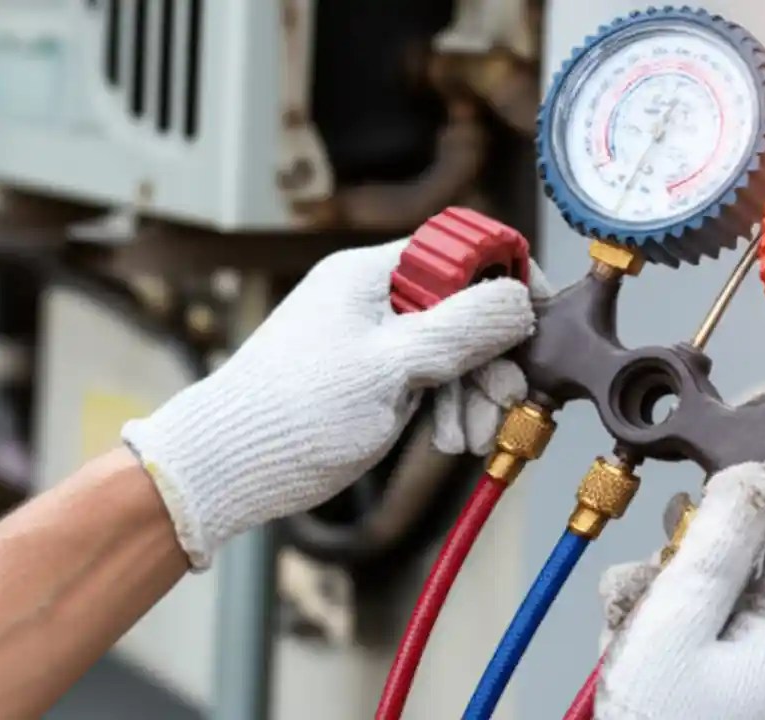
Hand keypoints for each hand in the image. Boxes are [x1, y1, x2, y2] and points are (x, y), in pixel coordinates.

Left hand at [122, 238, 539, 568]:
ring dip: (471, 392)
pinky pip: (427, 379)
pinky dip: (445, 407)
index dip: (504, 278)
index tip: (535, 319)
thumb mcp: (392, 367)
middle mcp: (373, 298)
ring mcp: (371, 340)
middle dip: (491, 356)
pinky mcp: (369, 378)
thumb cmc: (294, 412)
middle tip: (507, 398)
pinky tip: (449, 440)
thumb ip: (462, 328)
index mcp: (371, 273)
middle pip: (462, 307)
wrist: (228, 467)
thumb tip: (519, 299)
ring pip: (449, 350)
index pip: (458, 249)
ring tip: (470, 438)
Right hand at [596, 463, 764, 719]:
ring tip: (624, 631)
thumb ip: (712, 548)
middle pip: (749, 572)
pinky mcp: (738, 705)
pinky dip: (665, 641)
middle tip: (646, 581)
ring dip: (663, 603)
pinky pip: (707, 649)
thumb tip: (754, 474)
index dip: (758, 504)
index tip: (711, 491)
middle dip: (685, 563)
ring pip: (718, 609)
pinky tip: (629, 653)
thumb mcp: (677, 625)